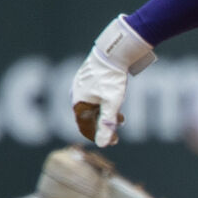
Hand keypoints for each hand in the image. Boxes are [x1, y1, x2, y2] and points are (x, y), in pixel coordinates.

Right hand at [70, 15, 154, 146]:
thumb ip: (107, 124)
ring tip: (120, 119)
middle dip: (103, 126)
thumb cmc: (112, 78)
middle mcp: (76, 94)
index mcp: (78, 102)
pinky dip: (104, 104)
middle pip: (88, 117)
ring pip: (92, 106)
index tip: (112, 142)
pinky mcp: (89, 77)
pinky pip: (94, 96)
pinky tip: (115, 102)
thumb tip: (103, 145)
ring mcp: (81, 85)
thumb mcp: (112, 104)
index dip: (98, 136)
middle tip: (117, 134)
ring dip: (105, 115)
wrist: (113, 52)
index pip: (85, 127)